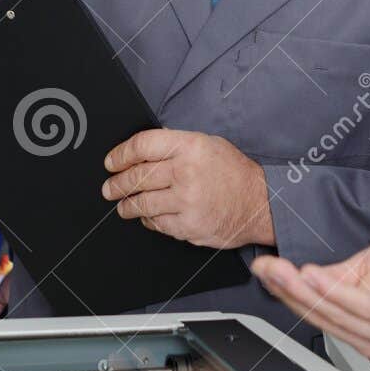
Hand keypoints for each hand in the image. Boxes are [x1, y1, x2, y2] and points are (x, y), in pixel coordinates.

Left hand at [103, 128, 273, 247]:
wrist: (261, 204)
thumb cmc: (235, 173)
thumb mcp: (208, 144)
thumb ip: (176, 145)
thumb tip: (143, 149)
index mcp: (190, 147)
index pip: (142, 146)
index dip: (120, 154)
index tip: (111, 162)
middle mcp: (186, 173)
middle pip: (137, 176)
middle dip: (117, 183)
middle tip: (109, 187)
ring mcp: (186, 201)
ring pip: (142, 203)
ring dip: (127, 205)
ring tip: (122, 205)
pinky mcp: (188, 226)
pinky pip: (157, 223)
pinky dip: (148, 220)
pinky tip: (147, 216)